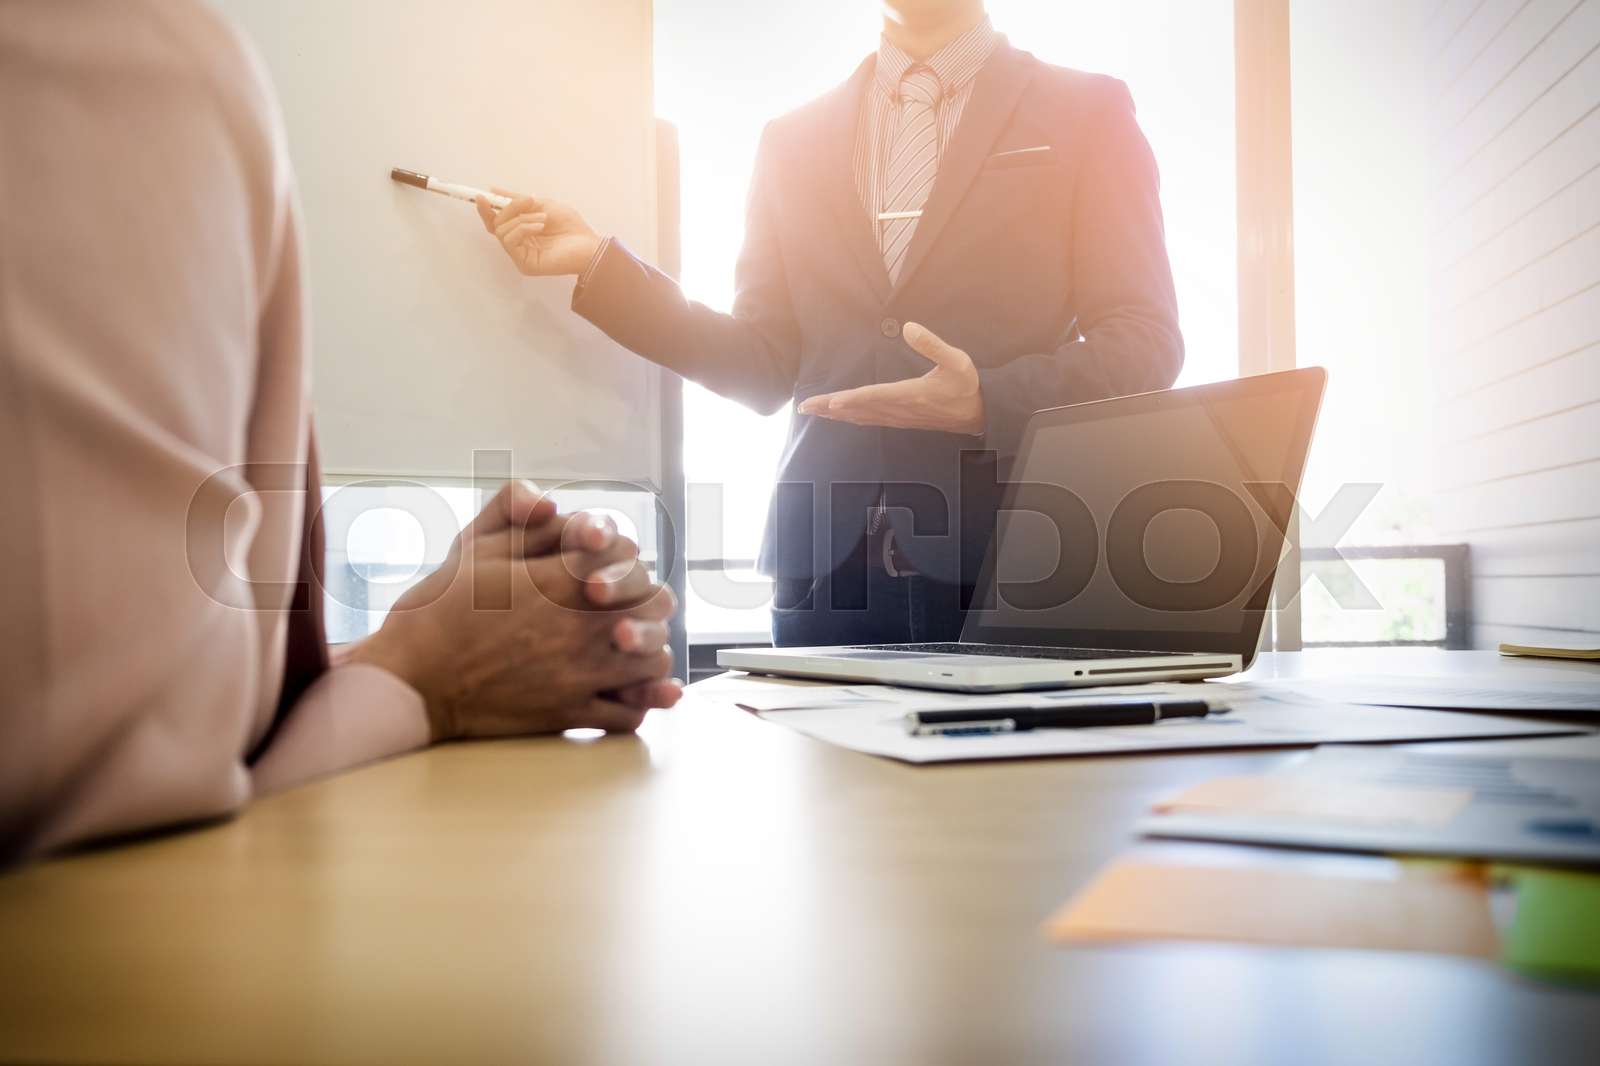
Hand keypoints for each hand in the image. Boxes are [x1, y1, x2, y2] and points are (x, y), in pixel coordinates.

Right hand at [347, 481, 680, 740]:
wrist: (411, 682)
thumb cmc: (436, 613)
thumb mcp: (469, 550)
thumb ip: (513, 516)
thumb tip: (551, 500)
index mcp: (559, 580)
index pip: (629, 557)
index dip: (624, 557)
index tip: (606, 564)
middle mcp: (579, 625)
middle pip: (655, 606)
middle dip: (648, 599)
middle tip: (630, 604)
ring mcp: (579, 673)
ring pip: (653, 660)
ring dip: (650, 649)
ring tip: (631, 646)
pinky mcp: (569, 714)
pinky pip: (629, 714)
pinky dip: (639, 701)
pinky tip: (628, 690)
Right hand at [475, 187, 601, 276]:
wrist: (588, 243)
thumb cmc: (570, 225)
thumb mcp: (541, 204)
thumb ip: (517, 199)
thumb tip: (493, 190)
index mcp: (521, 231)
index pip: (496, 222)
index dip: (487, 210)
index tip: (482, 196)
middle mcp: (518, 244)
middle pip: (496, 224)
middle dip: (511, 208)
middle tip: (531, 201)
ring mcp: (520, 255)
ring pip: (501, 231)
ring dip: (522, 218)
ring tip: (543, 219)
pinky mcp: (524, 264)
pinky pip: (510, 241)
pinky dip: (523, 228)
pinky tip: (540, 227)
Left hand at [796, 322, 984, 434]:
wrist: (979, 414)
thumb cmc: (966, 385)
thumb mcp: (957, 360)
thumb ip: (933, 344)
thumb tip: (909, 327)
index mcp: (913, 394)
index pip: (877, 396)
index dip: (853, 399)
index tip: (831, 401)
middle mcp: (901, 409)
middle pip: (860, 409)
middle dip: (830, 408)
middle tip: (804, 408)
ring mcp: (899, 418)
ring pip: (861, 417)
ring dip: (835, 415)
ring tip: (813, 412)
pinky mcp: (900, 421)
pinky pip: (870, 420)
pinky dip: (850, 418)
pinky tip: (839, 416)